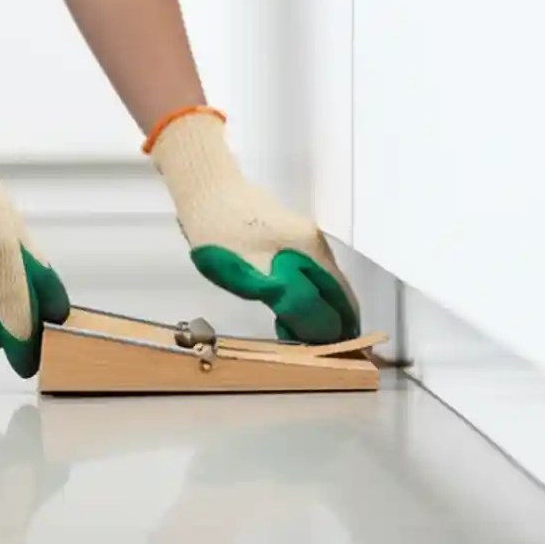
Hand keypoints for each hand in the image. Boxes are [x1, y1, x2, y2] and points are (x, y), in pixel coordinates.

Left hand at [147, 108, 359, 342]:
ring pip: (324, 283)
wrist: (205, 188)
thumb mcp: (253, 274)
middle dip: (333, 324)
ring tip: (300, 335)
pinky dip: (308, 296)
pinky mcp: (289, 236)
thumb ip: (291, 300)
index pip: (339, 302)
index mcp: (312, 252)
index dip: (336, 332)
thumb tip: (322, 327)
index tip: (329, 355)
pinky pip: (309, 273)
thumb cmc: (221, 231)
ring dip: (319, 311)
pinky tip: (288, 308)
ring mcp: (304, 237)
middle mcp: (316, 244)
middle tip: (320, 352)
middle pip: (337, 293)